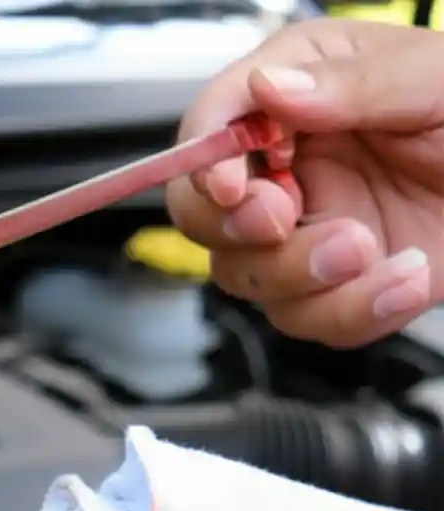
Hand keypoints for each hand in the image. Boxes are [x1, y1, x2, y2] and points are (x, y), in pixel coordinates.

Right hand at [166, 18, 443, 347]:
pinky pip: (309, 319)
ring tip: (369, 249)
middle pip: (202, 215)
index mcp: (295, 95)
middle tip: (285, 220)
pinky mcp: (338, 285)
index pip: (210, 127)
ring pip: (246, 277)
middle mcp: (288, 167)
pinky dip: (352, 311)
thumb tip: (270, 89)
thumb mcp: (434, 79)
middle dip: (235, 228)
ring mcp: (308, 230)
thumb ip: (351, 86)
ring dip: (299, 276)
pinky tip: (404, 278)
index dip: (204, 161)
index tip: (234, 185)